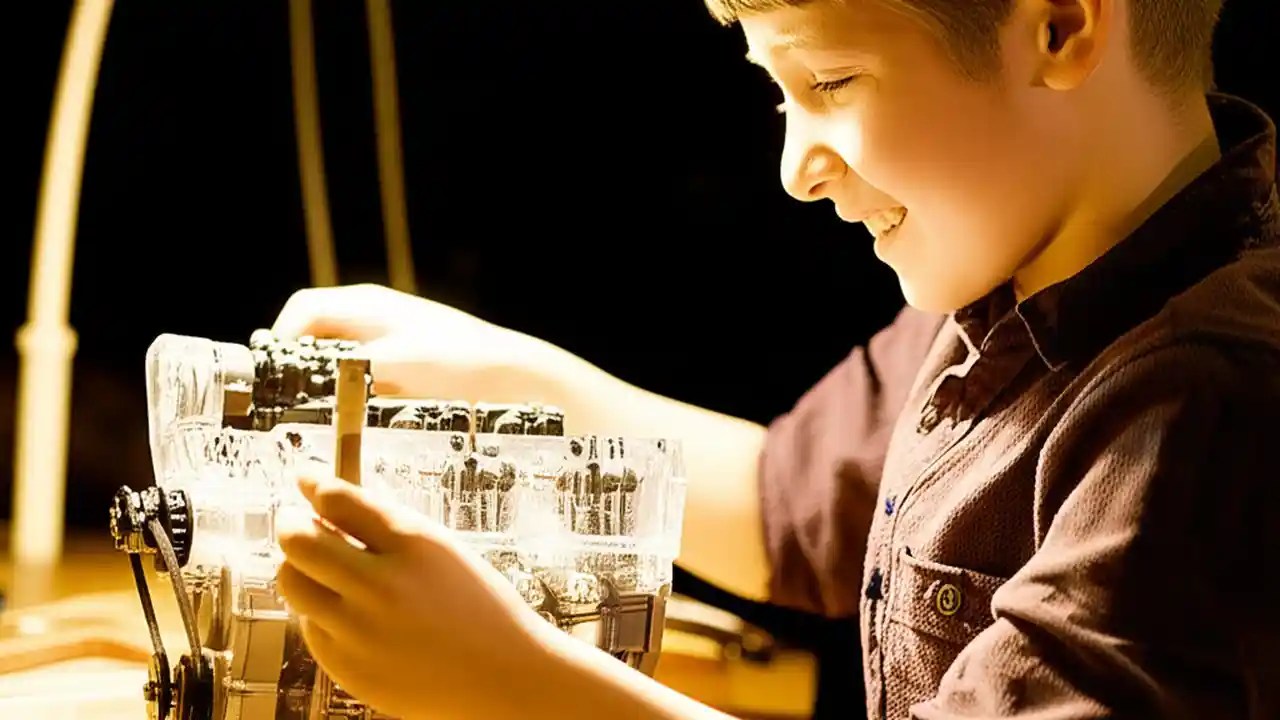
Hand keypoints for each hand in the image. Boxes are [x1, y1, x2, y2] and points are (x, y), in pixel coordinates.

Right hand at [270, 283, 565, 402]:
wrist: (516, 378)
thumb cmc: (460, 363)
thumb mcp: (395, 365)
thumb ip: (346, 370)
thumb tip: (302, 384)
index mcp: (363, 304)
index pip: (301, 313)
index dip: (279, 345)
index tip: (272, 384)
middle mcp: (371, 316)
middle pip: (313, 336)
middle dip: (297, 369)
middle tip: (289, 407)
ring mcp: (387, 339)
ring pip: (335, 359)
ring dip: (323, 385)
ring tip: (317, 419)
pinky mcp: (403, 365)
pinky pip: (360, 376)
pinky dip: (349, 395)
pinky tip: (355, 421)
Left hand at [275, 473, 560, 718]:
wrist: (504, 675)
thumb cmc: (478, 606)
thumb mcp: (442, 550)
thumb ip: (388, 529)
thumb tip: (329, 507)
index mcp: (412, 545)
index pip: (337, 499)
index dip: (312, 483)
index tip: (304, 477)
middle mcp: (381, 585)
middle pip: (299, 540)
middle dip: (290, 522)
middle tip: (294, 520)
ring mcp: (359, 630)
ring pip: (292, 583)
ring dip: (296, 566)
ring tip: (315, 566)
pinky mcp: (347, 666)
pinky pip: (311, 626)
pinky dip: (321, 613)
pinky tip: (349, 613)